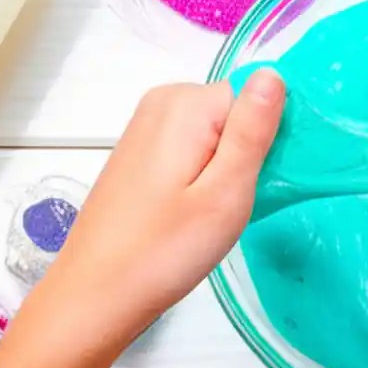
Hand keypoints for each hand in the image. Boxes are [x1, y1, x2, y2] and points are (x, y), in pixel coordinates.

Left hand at [48, 70, 285, 338]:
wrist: (96, 295)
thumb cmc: (165, 251)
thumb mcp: (225, 193)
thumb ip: (252, 130)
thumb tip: (272, 73)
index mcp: (186, 105)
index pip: (256, 98)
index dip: (270, 138)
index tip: (266, 181)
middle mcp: (163, 102)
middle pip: (235, 111)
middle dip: (249, 152)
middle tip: (236, 202)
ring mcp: (147, 126)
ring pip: (217, 131)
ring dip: (228, 166)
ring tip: (215, 210)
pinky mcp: (140, 151)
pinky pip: (194, 145)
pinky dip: (205, 173)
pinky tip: (195, 210)